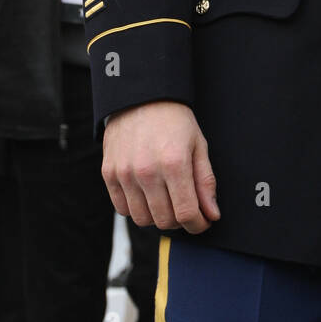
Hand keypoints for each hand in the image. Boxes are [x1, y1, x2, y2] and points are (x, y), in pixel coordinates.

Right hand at [101, 100, 219, 233]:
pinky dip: (137, 209)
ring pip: (142, 219)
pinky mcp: (108, 173)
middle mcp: (147, 171)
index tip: (202, 222)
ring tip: (167, 200)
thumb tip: (212, 214)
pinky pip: (122, 208)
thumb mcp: (198, 145)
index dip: (198, 224)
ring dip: (158, 217)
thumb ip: (205, 182)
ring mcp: (124, 173)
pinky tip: (147, 195)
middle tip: (186, 208)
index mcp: (174, 163)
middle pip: (164, 220)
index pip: (186, 213)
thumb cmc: (174, 120)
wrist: (141, 97)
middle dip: (181, 221)